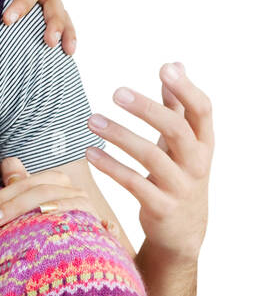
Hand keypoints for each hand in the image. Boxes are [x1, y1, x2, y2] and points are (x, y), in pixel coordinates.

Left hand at [0, 0, 76, 54]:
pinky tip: (62, 53)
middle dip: (54, 21)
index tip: (7, 20)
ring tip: (67, 51)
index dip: (23, 3)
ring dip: (64, 30)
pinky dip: (59, 34)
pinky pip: (47, 22)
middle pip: (51, 0)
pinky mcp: (29, 11)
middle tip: (49, 42)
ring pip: (57, 12)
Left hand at [0, 156, 100, 232]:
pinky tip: (44, 211)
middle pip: (31, 187)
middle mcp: (66, 187)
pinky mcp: (92, 214)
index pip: (21, 181)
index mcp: (51, 182)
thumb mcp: (31, 215)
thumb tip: (8, 163)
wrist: (83, 259)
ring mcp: (80, 199)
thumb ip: (19, 188)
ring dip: (19, 206)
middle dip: (3, 203)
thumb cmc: (52, 236)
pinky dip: (59, 206)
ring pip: (45, 193)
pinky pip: (75, 205)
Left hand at [84, 63, 211, 260]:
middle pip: (177, 130)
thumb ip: (178, 105)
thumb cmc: (180, 175)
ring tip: (91, 120)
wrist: (184, 231)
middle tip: (116, 92)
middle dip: (147, 109)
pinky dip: (110, 166)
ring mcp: (180, 187)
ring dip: (119, 135)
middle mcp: (197, 163)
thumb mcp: (185, 143)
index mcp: (205, 143)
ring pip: (151, 157)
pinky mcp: (160, 206)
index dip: (186, 88)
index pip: (203, 111)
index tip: (164, 68)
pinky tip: (89, 152)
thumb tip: (176, 64)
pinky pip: (133, 183)